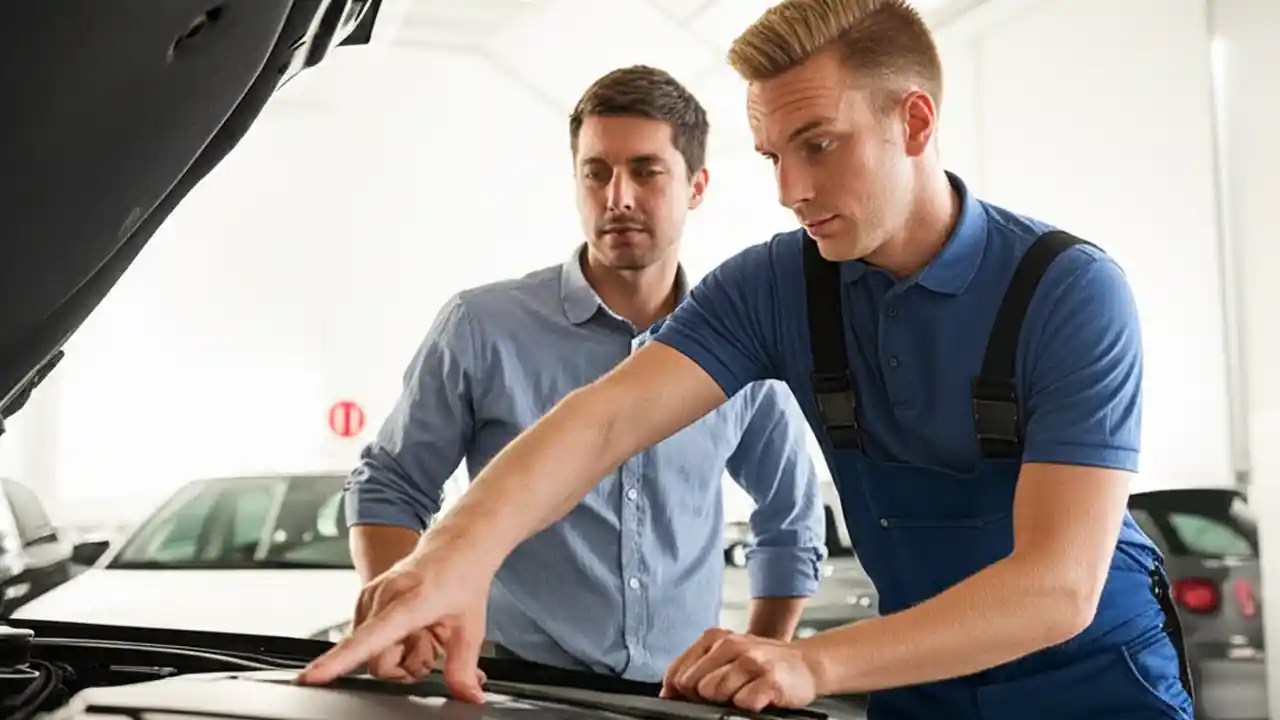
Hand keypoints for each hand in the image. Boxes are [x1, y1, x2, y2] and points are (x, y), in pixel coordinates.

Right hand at [296, 546, 490, 702]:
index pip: (368, 639)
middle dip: (403, 667)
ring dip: (397, 654)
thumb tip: (468, 696)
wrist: (456, 547)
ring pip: (371, 653)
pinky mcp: (364, 599)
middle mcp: (382, 596)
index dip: (339, 662)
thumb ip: (463, 668)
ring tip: (422, 631)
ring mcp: (370, 596)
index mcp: (410, 602)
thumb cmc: (462, 579)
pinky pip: (367, 639)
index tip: (312, 676)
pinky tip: (409, 628)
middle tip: (430, 644)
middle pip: (376, 661)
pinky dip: (388, 642)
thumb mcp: (471, 628)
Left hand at [660, 629, 819, 711]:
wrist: (806, 664)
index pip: (677, 673)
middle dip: (705, 697)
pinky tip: (759, 697)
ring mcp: (751, 661)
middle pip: (693, 686)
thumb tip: (666, 692)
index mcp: (714, 637)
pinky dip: (749, 706)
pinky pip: (743, 703)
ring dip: (729, 701)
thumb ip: (695, 669)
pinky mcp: (770, 679)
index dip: (682, 692)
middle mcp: (731, 644)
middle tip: (728, 692)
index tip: (697, 696)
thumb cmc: (763, 662)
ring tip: (746, 691)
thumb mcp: (726, 656)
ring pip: (715, 693)